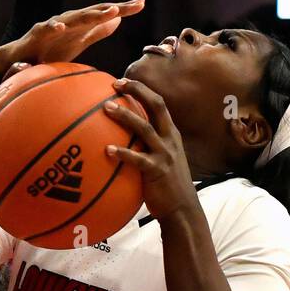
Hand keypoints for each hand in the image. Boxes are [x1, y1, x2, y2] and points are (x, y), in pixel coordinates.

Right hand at [0, 0, 142, 72]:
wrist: (22, 60)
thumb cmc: (52, 50)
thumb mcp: (79, 41)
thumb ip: (97, 31)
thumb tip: (118, 19)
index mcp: (81, 24)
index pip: (105, 14)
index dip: (123, 8)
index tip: (142, 3)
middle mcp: (70, 20)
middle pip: (95, 12)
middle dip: (114, 8)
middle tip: (135, 4)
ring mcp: (54, 25)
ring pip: (75, 18)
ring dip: (91, 14)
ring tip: (110, 11)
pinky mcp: (38, 34)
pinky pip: (47, 29)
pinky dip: (54, 27)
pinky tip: (62, 26)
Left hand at [103, 79, 199, 219]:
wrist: (182, 209)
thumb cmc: (166, 184)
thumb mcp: (161, 159)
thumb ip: (147, 145)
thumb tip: (122, 136)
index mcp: (170, 134)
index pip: (158, 103)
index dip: (141, 90)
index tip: (121, 81)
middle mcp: (169, 139)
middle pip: (157, 106)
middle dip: (137, 91)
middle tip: (116, 85)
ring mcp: (165, 154)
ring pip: (145, 129)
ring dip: (125, 116)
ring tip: (106, 108)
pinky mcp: (157, 171)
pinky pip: (138, 159)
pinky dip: (123, 154)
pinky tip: (107, 151)